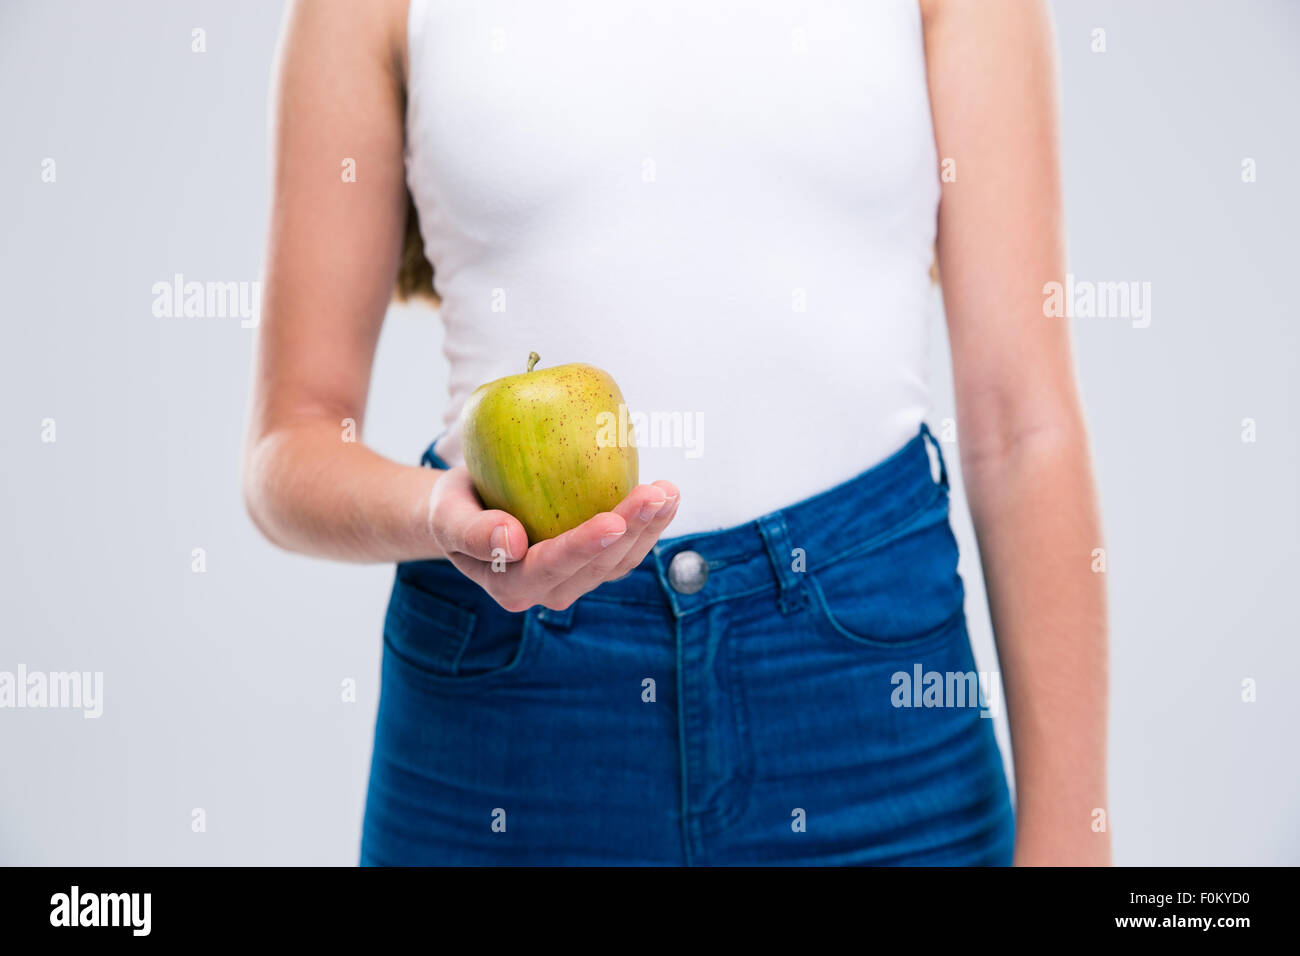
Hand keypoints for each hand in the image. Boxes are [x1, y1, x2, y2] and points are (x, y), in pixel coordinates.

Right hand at [428, 466, 679, 611]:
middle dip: (631, 530)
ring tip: (670, 491)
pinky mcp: (593, 564)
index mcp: (511, 586)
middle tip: (657, 492)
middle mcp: (548, 591)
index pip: (552, 566)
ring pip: (620, 562)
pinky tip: (664, 497)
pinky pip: (626, 551)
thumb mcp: (446, 514)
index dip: (585, 546)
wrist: (467, 511)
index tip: (613, 521)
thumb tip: (509, 541)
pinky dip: (648, 525)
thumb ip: (470, 531)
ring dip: (650, 529)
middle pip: (597, 567)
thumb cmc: (454, 507)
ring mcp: (574, 580)